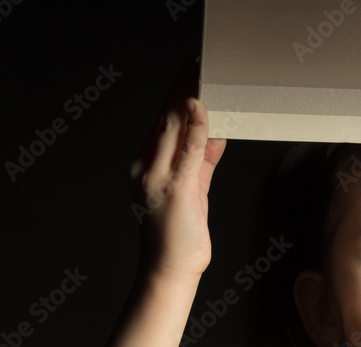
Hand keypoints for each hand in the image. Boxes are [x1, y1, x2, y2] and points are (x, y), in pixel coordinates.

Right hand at [127, 57, 226, 279]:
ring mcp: (157, 177)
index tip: (191, 75)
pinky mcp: (175, 188)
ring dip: (187, 97)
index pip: (162, 123)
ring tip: (200, 75)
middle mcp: (146, 167)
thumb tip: (214, 134)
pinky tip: (200, 108)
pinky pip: (187, 151)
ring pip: (172, 127)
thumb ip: (201, 161)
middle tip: (198, 64)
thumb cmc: (180, 235)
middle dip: (181, 88)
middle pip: (165, 118)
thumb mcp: (193, 190)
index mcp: (147, 165)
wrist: (170, 269)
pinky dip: (194, 127)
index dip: (176, 96)